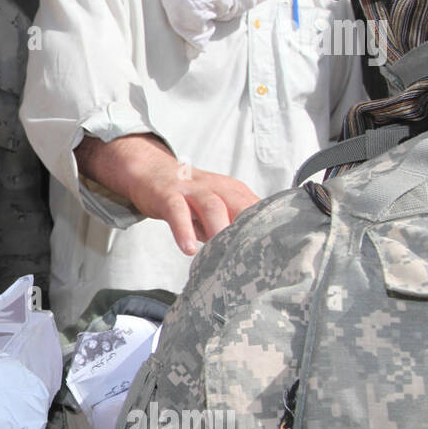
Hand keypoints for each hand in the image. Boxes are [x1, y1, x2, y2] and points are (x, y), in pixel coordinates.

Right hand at [75, 134, 259, 254]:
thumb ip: (232, 227)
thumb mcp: (216, 209)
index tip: (276, 253)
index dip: (267, 230)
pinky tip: (188, 248)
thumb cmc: (189, 198)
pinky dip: (184, 229)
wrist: (151, 172)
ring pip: (212, 206)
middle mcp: (217, 188)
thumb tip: (250, 256)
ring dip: (220, 229)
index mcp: (234, 192)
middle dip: (250, 229)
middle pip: (241, 205)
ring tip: (223, 254)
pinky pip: (177, 211)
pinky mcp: (168, 195)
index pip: (258, 210)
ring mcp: (192, 190)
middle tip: (255, 257)